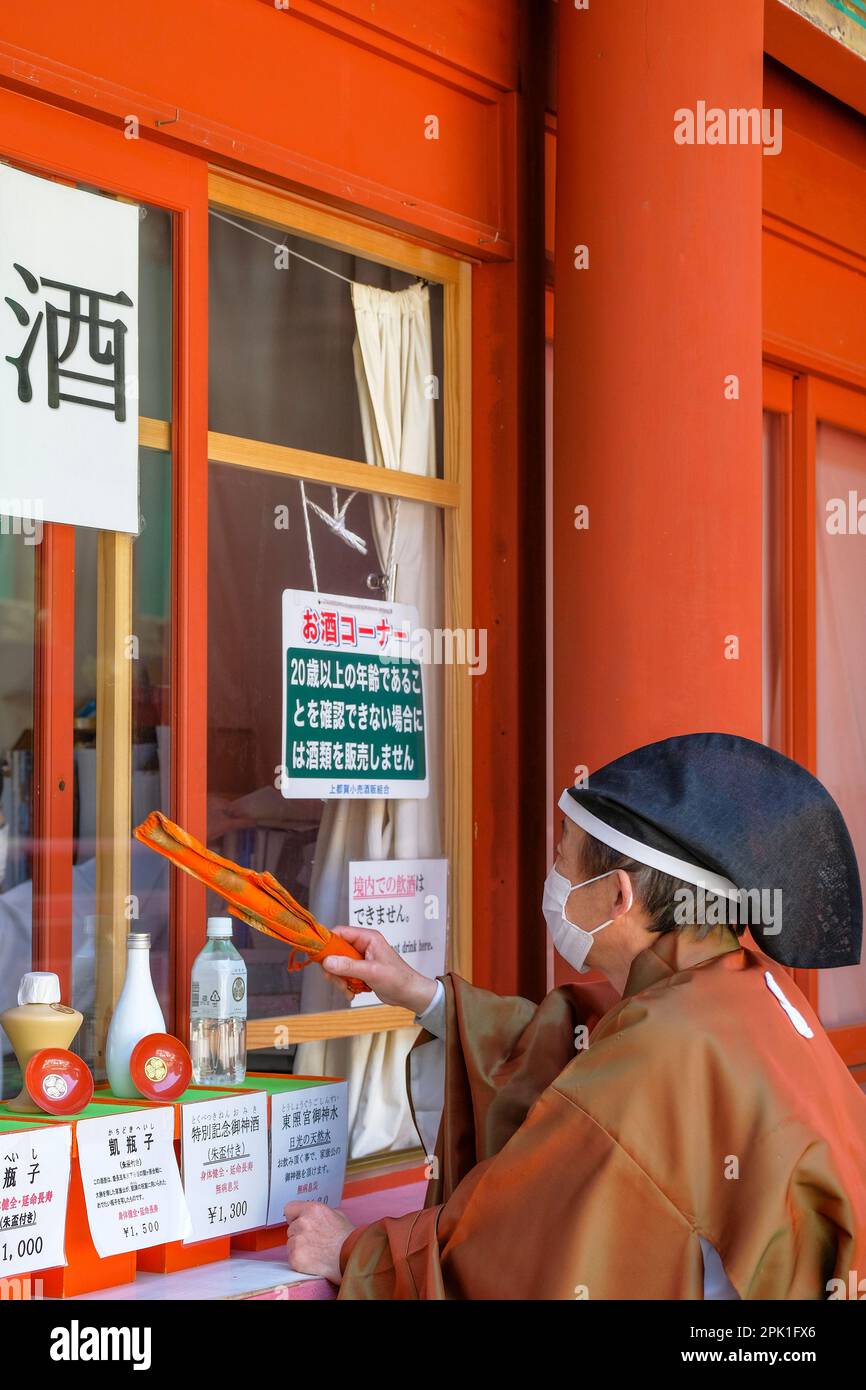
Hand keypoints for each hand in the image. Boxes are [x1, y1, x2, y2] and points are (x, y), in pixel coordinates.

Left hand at [284, 1200, 354, 1283]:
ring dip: (299, 1248)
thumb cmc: (348, 1238)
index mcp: (313, 1209)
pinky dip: (299, 1260)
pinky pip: (291, 1257)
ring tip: (315, 1252)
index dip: (295, 1217)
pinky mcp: (296, 1257)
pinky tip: (313, 1260)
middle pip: (291, 1228)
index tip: (298, 1222)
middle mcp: (303, 1222)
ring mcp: (298, 1241)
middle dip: (299, 1234)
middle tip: (314, 1241)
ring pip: (290, 1243)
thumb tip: (312, 1216)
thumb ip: (319, 1213)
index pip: (289, 1208)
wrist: (352, 1258)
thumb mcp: (337, 1215)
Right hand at [321, 925, 437, 1014]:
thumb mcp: (372, 972)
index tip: (318, 956)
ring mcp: (360, 958)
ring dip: (339, 980)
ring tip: (349, 991)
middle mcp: (362, 945)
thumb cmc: (398, 978)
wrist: (409, 994)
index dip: (327, 943)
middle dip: (334, 969)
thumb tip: (327, 961)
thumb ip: (349, 966)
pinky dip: (345, 985)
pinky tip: (352, 993)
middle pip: (335, 951)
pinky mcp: (360, 970)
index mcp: (367, 938)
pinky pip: (344, 975)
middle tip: (336, 981)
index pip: (340, 932)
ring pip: (337, 966)